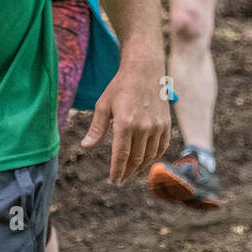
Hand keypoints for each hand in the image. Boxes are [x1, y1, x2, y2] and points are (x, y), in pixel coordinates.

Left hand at [81, 57, 171, 184]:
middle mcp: (143, 127)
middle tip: (120, 179)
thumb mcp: (103, 105)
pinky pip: (161, 148)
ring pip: (149, 156)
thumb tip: (86, 146)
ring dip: (139, 167)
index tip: (113, 180)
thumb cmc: (120, 86)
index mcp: (125, 123)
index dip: (117, 171)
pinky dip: (153, 157)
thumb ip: (97, 128)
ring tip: (131, 171)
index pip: (121, 155)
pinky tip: (145, 160)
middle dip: (127, 172)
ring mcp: (157, 126)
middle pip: (136, 159)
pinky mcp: (165, 124)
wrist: (145, 70)